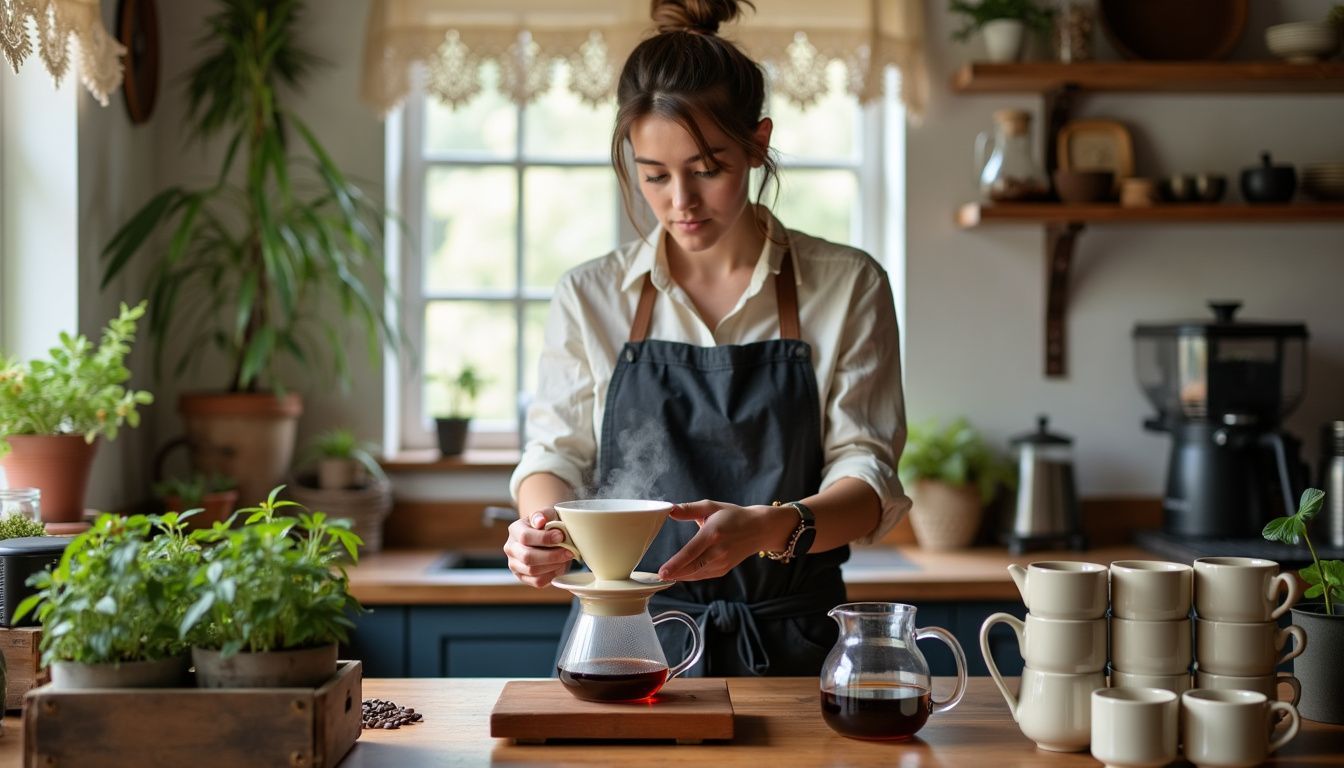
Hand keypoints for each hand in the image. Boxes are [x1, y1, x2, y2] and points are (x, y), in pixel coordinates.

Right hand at [503, 509, 574, 587]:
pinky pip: (537, 581)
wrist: (548, 536)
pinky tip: (559, 566)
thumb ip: (543, 514)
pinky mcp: (522, 577)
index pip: (525, 537)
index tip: (561, 536)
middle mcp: (511, 548)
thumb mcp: (548, 514)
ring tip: (565, 557)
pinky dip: (552, 575)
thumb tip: (540, 521)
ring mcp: (514, 564)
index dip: (544, 538)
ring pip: (533, 571)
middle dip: (552, 556)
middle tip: (569, 552)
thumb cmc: (549, 524)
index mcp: (515, 530)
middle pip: (528, 557)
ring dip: (554, 565)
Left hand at [656, 500, 796, 581]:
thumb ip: (689, 509)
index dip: (675, 564)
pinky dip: (690, 576)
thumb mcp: (711, 507)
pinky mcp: (724, 569)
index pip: (691, 552)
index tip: (662, 572)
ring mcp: (722, 562)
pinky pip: (703, 575)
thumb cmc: (733, 516)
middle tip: (658, 577)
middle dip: (674, 574)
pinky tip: (680, 574)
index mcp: (713, 534)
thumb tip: (670, 510)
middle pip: (692, 568)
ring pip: (696, 574)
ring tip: (665, 576)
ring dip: (680, 576)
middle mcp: (718, 551)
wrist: (758, 529)